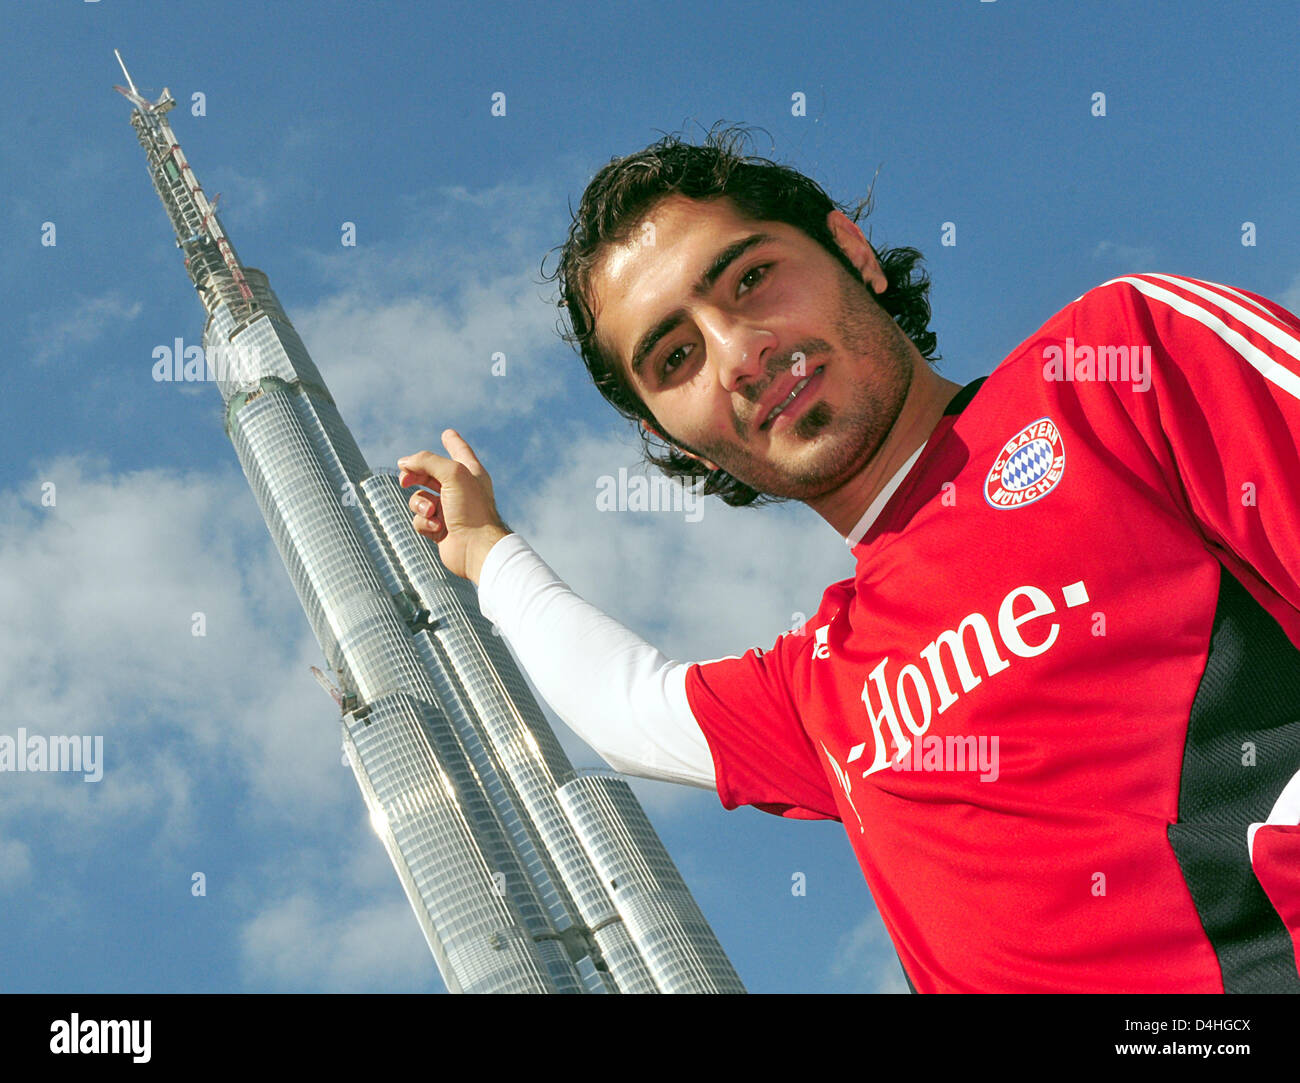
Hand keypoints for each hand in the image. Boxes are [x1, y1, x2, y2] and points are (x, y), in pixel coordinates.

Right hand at [397, 429, 510, 584]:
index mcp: (470, 473)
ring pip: (419, 498)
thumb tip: (404, 462)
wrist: (476, 548)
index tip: (447, 433)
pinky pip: (420, 519)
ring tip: (431, 511)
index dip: (452, 441)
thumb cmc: (471, 509)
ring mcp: (448, 510)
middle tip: (404, 479)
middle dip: (414, 474)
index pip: (460, 450)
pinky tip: (437, 529)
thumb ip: (427, 461)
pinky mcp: (439, 528)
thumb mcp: (452, 473)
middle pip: (429, 473)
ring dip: (419, 503)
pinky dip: (424, 522)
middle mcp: (460, 490)